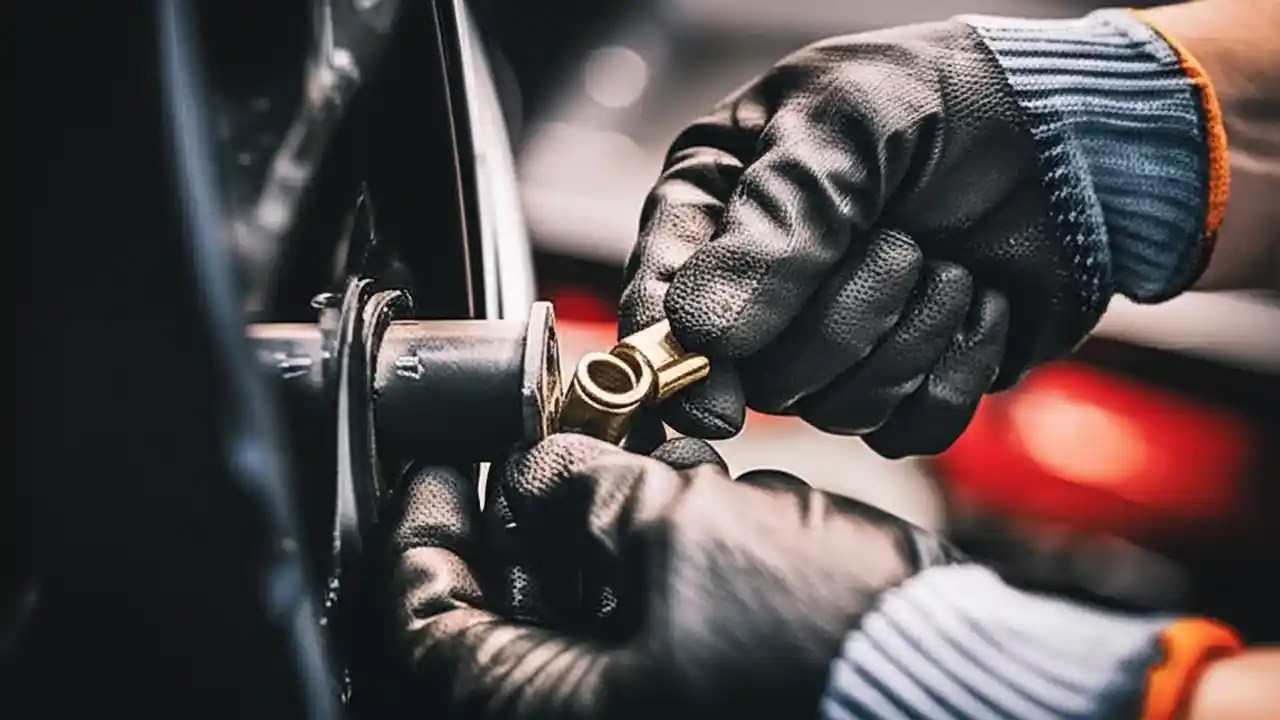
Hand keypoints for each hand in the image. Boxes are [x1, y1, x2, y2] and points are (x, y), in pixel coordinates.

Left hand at [384, 434, 957, 717]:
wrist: (938, 665)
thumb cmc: (815, 632)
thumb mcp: (674, 532)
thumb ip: (581, 489)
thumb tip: (534, 466)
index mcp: (561, 708)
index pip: (433, 626)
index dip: (423, 537)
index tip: (434, 471)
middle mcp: (601, 708)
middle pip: (508, 604)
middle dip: (523, 514)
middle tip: (537, 443)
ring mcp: (653, 690)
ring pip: (580, 597)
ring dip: (593, 518)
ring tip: (627, 454)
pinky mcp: (700, 668)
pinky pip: (641, 602)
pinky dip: (647, 543)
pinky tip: (683, 489)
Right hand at [620, 11, 1222, 454]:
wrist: (1074, 138)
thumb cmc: (948, 99)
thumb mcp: (850, 121)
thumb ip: (777, 220)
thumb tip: (705, 332)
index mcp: (720, 205)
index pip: (663, 294)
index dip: (678, 355)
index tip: (717, 399)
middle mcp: (763, 286)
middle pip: (759, 374)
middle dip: (846, 318)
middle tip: (903, 243)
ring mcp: (831, 342)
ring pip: (835, 409)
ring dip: (911, 336)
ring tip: (948, 261)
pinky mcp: (903, 381)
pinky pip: (908, 431)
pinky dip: (956, 371)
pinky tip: (978, 302)